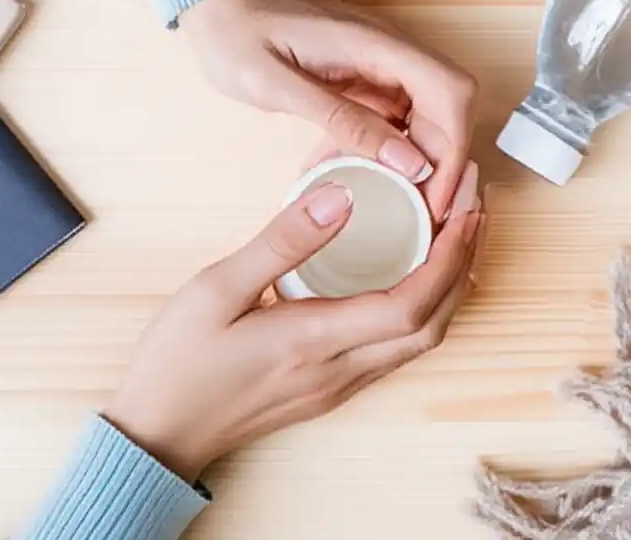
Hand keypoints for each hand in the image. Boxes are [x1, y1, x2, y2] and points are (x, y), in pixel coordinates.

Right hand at [103, 165, 483, 482]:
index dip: (451, 256)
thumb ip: (282, 242)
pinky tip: (413, 276)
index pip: (412, 305)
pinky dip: (422, 308)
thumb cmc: (178, 363)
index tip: (466, 209)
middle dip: (463, 264)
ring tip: (455, 234)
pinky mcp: (329, 388)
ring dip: (448, 288)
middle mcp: (339, 371)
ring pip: (419, 342)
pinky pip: (395, 349)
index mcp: (315, 343)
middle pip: (433, 325)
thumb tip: (341, 197)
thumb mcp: (216, 288)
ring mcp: (338, 385)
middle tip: (473, 209)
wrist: (156, 433)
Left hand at [180, 0, 477, 219]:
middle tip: (419, 214)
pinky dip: (385, 150)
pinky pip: (392, 117)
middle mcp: (389, 50)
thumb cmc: (233, 33)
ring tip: (394, 205)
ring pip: (425, 116)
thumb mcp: (276, 86)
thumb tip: (409, 162)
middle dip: (443, 164)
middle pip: (449, 108)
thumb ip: (343, 121)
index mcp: (375, 45)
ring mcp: (378, 63)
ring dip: (416, 161)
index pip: (451, 94)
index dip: (453, 151)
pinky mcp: (363, 75)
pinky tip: (358, 175)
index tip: (435, 199)